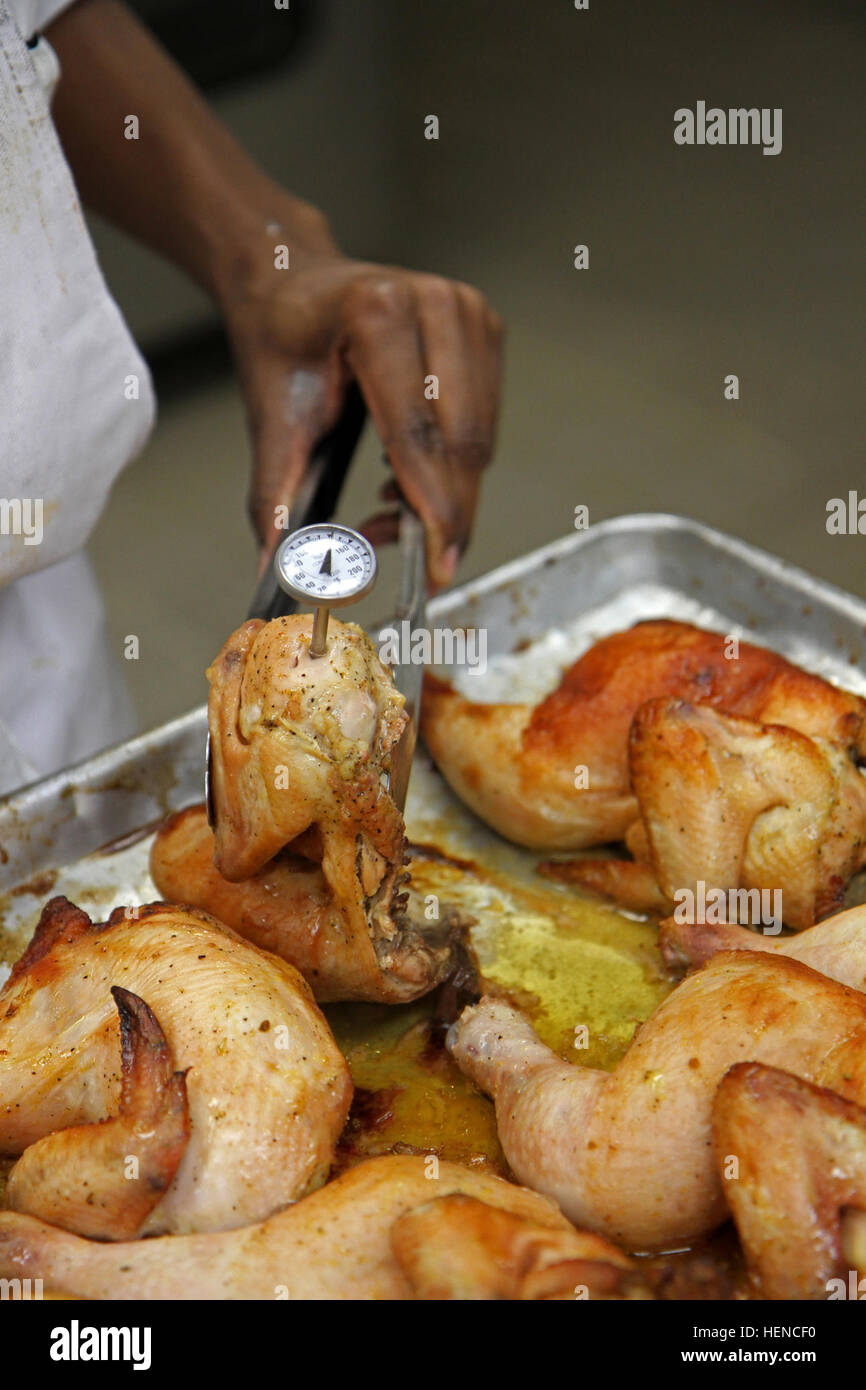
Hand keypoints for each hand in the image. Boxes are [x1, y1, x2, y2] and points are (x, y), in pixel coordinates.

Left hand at [221, 241, 503, 591]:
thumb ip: (275, 492)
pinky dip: (455, 466)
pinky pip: (485, 425)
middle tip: (410, 555)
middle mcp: (436, 305)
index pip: (419, 435)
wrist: (293, 280)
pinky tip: (408, 472)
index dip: (433, 511)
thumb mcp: (269, 412)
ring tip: (388, 504)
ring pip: (481, 441)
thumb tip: (280, 560)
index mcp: (378, 313)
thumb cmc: (282, 333)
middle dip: (444, 516)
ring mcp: (469, 314)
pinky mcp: (486, 332)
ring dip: (448, 494)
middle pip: (461, 444)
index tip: (437, 569)